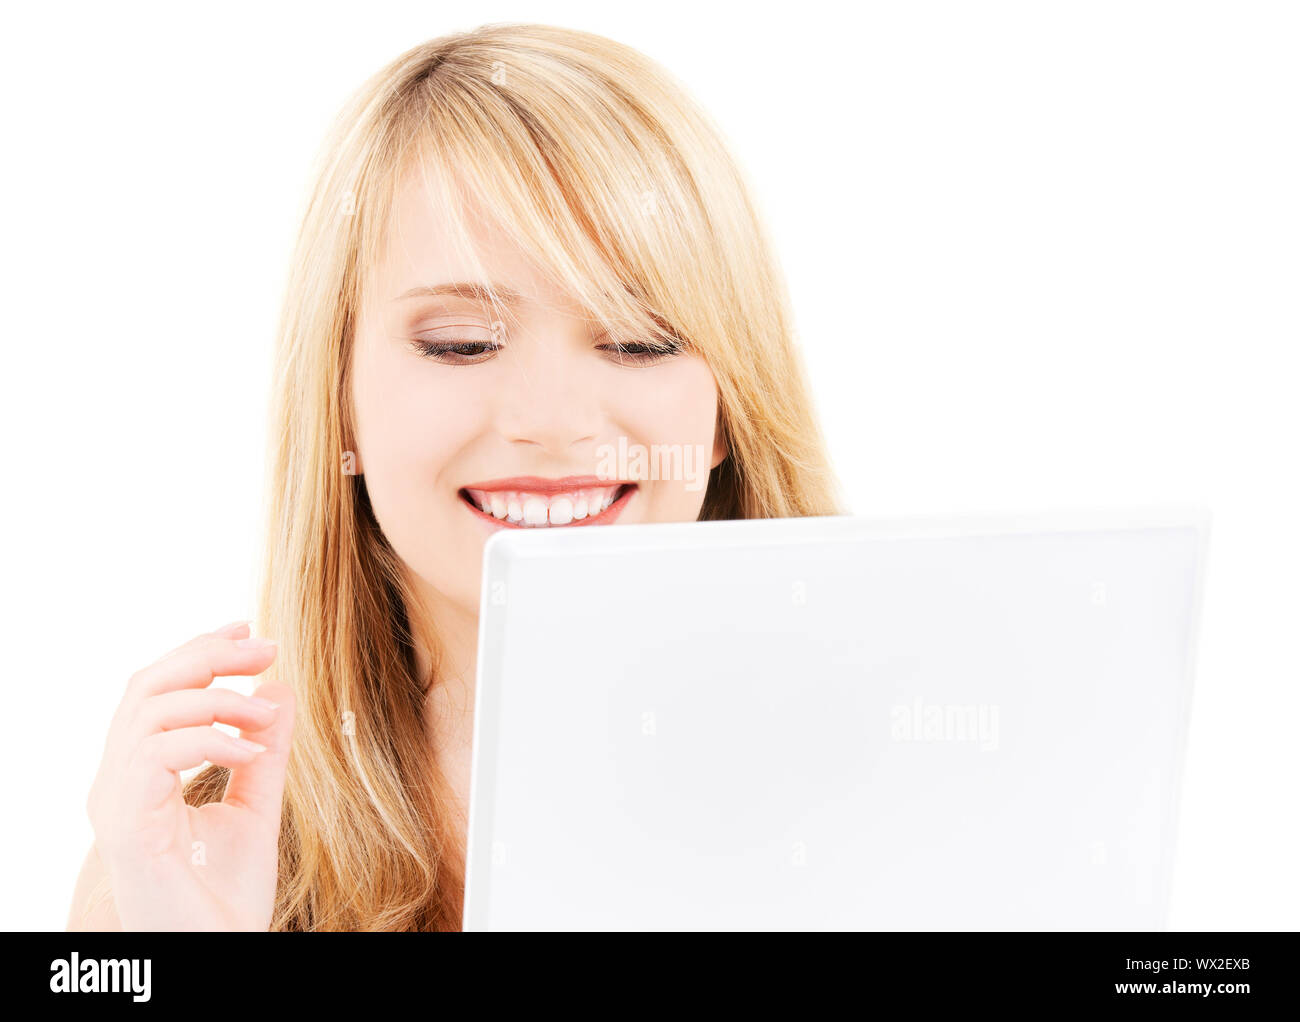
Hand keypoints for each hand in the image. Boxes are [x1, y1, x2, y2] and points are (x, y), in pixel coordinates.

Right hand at [85, 621, 294, 929]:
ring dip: (218, 699)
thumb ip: (264, 752)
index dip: (199, 651)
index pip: (156, 691)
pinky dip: (209, 741)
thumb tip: (278, 689)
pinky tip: (253, 752)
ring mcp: (114, 804)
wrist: (213, 958)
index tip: (249, 628)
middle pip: (145, 686)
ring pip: (148, 711)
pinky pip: (155, 755)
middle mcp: (116, 783)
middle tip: (266, 648)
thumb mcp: (256, 809)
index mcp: (139, 776)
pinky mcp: (124, 826)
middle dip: (208, 656)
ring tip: (268, 716)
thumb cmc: (224, 900)